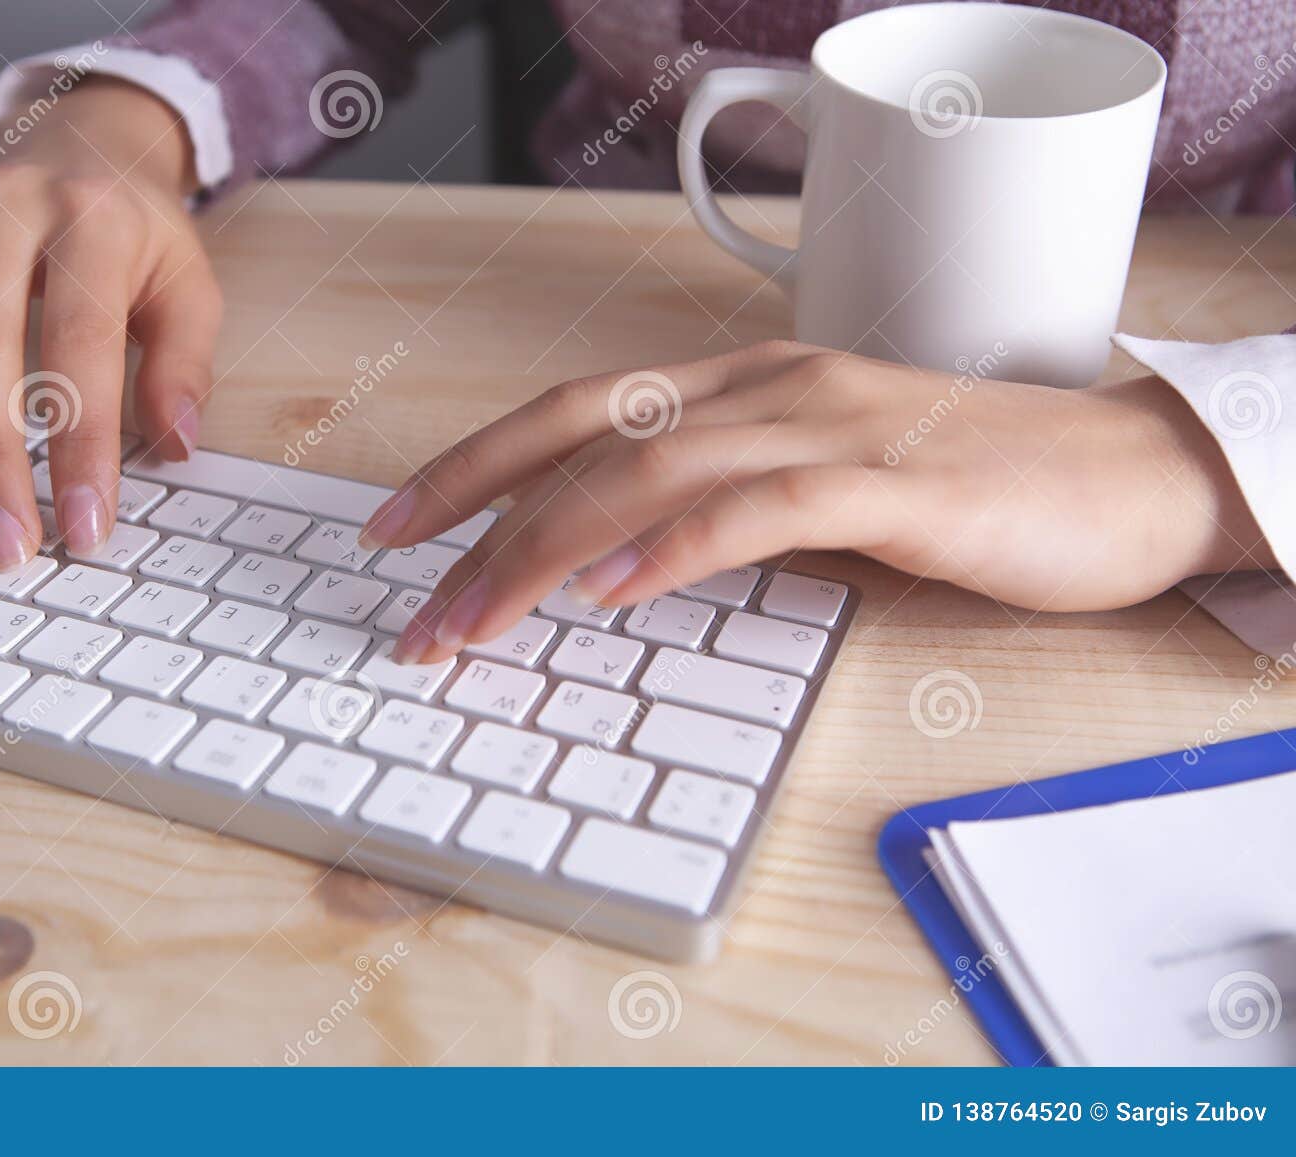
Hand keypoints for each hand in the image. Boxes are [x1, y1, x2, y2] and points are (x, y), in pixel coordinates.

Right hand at [0, 78, 220, 567]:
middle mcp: (0, 209)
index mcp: (90, 221)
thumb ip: (184, 364)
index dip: (81, 443)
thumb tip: (175, 445)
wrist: (88, 140)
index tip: (84, 524)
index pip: (82, 344)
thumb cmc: (137, 230)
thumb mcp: (189, 283)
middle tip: (3, 539)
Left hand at [363, 340, 1272, 664]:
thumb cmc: (968, 487)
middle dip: (479, 522)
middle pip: (585, 439)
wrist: (1127, 473)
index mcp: (742, 386)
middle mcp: (769, 389)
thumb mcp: (818, 486)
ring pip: (650, 470)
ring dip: (545, 550)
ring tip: (475, 621)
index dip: (473, 465)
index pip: (575, 413)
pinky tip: (613, 589)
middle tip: (412, 607)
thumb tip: (614, 565)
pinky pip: (763, 507)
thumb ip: (724, 506)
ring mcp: (830, 426)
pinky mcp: (894, 484)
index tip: (396, 527)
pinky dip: (678, 544)